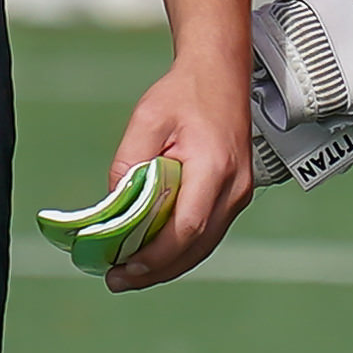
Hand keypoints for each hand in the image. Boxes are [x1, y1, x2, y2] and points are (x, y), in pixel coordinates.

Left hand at [102, 52, 254, 291]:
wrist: (221, 73)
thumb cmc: (184, 92)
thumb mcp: (145, 119)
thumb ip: (128, 164)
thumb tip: (113, 208)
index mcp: (214, 167)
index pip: (187, 227)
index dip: (155, 255)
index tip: (123, 265)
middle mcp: (234, 187)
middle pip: (196, 246)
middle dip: (155, 270)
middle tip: (117, 279)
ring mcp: (239, 194)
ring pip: (203, 245)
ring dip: (167, 264)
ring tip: (129, 272)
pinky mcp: (235, 195)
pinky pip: (207, 232)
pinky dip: (180, 248)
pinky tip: (152, 252)